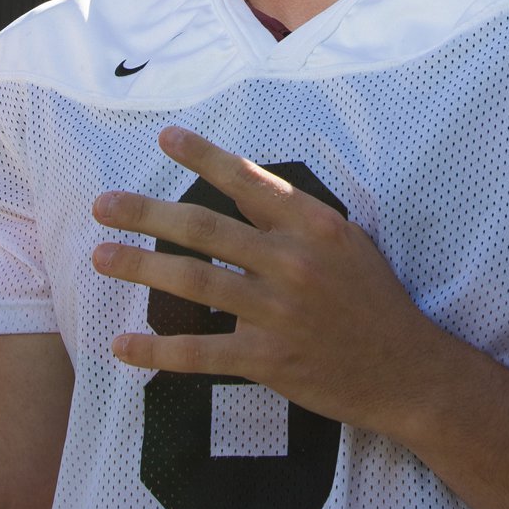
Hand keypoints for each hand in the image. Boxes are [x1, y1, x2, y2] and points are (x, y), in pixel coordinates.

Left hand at [90, 126, 450, 435]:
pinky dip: (156, 351)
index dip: (203, 157)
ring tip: (101, 257)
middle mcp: (292, 261)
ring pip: (193, 282)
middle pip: (204, 229)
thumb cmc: (374, 301)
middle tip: (104, 205)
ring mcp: (277, 312)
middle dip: (146, 213)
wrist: (407, 371)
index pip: (248, 181)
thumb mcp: (346, 242)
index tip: (165, 138)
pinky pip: (199, 353)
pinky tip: (122, 345)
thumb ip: (295, 220)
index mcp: (313, 225)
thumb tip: (241, 194)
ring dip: (140, 267)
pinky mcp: (268, 360)